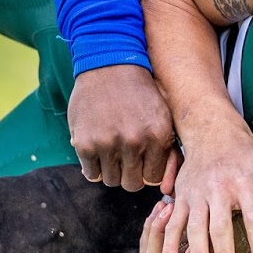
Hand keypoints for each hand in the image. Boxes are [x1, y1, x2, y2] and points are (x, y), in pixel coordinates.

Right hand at [67, 64, 179, 191]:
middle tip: (125, 159)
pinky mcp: (85, 143)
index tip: (142, 162)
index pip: (154, 179)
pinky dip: (93, 166)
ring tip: (111, 151)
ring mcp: (108, 143)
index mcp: (158, 135)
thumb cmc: (140, 93)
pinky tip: (97, 149)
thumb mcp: (163, 115)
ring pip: (111, 181)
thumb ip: (167, 150)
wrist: (109, 65)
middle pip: (132, 184)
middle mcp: (134, 141)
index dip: (147, 171)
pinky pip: (91, 173)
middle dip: (129, 174)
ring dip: (111, 170)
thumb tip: (167, 188)